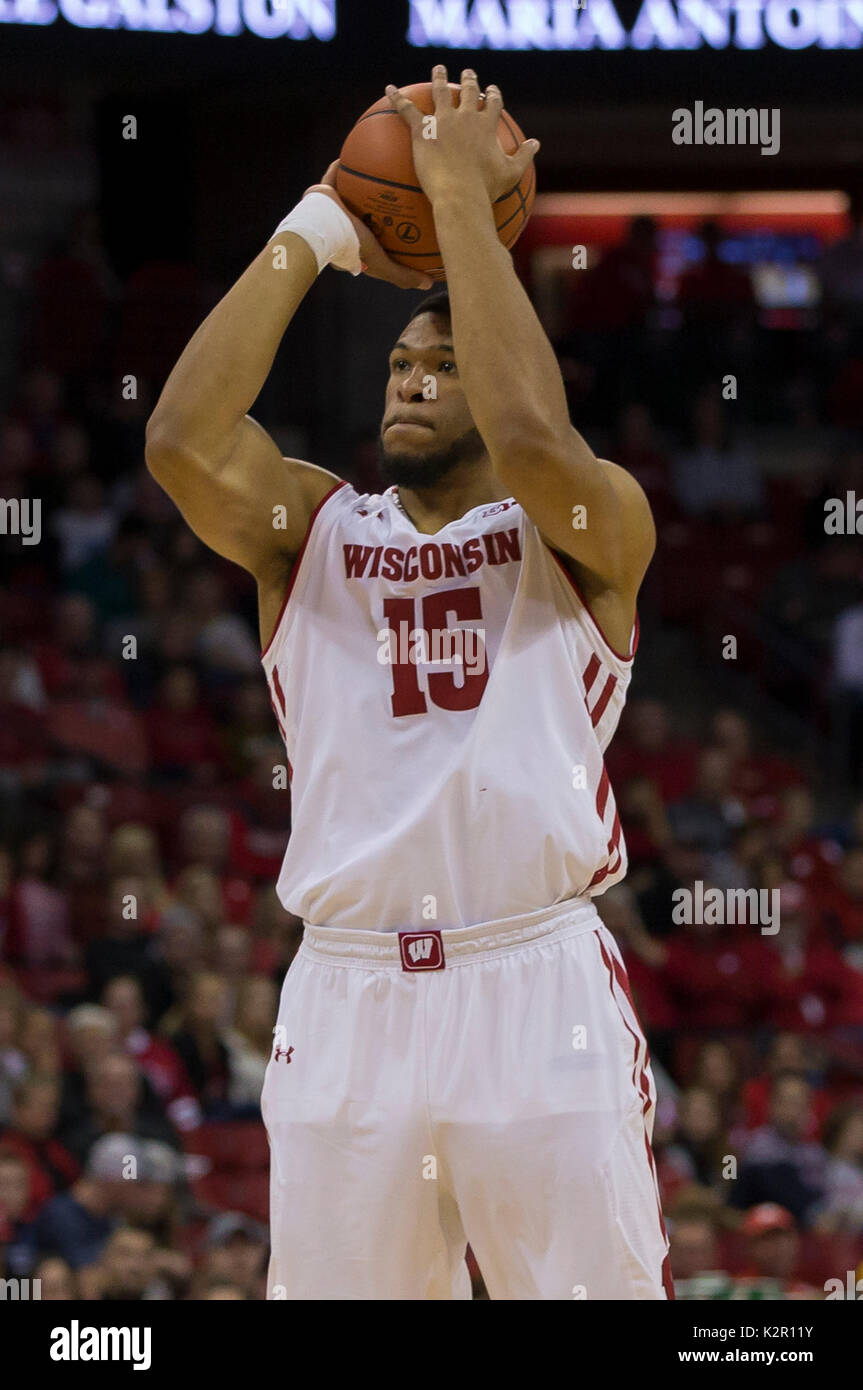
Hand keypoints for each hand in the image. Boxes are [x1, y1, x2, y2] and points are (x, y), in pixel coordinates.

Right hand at [305, 162, 432, 289]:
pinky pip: (334, 175)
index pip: (372, 244)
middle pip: (362, 217)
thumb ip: (402, 274)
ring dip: (360, 187)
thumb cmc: (349, 244)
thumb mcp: (379, 262)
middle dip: (375, 210)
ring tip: (378, 175)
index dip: (385, 239)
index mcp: (351, 246)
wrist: (318, 226)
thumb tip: (429, 284)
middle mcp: (340, 228)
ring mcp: (329, 210)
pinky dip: (342, 167)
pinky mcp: (321, 193)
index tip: (403, 232)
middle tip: (393, 200)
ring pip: (348, 196)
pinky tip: (357, 154)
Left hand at [386, 66, 538, 206]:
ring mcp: (443, 121)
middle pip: (469, 91)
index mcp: (486, 125)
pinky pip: (406, 110)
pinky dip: (397, 98)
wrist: (460, 195)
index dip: (492, 95)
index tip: (491, 91)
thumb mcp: (511, 174)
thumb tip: (536, 143)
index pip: (492, 103)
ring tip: (439, 69)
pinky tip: (389, 88)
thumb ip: (524, 156)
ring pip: (440, 91)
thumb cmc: (486, 189)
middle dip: (470, 80)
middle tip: (468, 74)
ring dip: (440, 78)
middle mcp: (466, 116)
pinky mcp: (422, 130)